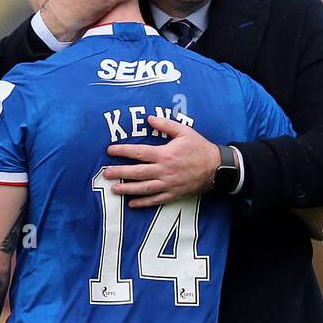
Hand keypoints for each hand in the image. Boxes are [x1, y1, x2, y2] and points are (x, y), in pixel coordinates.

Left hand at [105, 114, 220, 207]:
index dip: (122, 151)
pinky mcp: (173, 194)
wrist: (217, 168)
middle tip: (106, 173)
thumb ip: (165, 125)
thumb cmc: (200, 148)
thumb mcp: (184, 131)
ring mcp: (168, 185)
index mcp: (165, 154)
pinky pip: (155, 200)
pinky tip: (131, 203)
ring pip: (144, 188)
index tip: (110, 150)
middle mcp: (164, 171)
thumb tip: (149, 118)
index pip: (139, 153)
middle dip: (120, 173)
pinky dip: (143, 203)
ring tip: (114, 189)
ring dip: (127, 189)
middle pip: (137, 172)